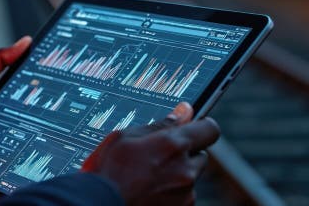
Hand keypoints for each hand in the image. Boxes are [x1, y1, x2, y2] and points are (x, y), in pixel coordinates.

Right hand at [82, 102, 219, 205]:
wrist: (99, 204)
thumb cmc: (109, 172)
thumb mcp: (127, 137)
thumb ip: (160, 125)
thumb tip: (183, 111)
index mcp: (174, 145)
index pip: (210, 129)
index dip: (201, 127)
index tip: (192, 128)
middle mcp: (186, 170)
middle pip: (201, 155)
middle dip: (185, 154)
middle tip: (159, 157)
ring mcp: (186, 193)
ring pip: (190, 177)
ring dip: (176, 175)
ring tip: (148, 177)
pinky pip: (184, 196)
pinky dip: (172, 193)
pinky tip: (150, 191)